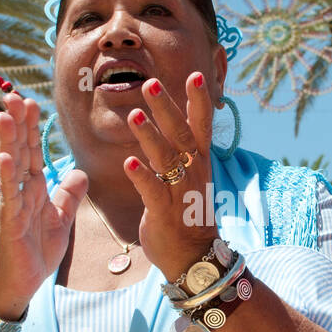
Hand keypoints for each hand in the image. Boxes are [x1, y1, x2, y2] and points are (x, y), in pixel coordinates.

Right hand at [0, 95, 87, 318]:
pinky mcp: (9, 222)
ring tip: (5, 114)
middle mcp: (19, 191)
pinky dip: (7, 176)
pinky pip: (9, 196)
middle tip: (14, 95)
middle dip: (17, 123)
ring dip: (8, 140)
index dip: (32, 128)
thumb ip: (69, 194)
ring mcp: (12, 205)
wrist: (22, 283)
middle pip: (19, 151)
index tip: (32, 102)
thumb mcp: (61, 218)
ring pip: (10, 167)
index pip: (32, 152)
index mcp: (32, 189)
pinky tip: (6, 157)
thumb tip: (81, 172)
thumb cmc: (36, 251)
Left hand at [123, 72, 220, 281]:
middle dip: (166, 108)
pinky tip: (129, 162)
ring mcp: (180, 193)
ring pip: (166, 159)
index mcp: (199, 162)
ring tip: (135, 114)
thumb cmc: (188, 213)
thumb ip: (181, 149)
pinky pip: (153, 191)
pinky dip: (141, 176)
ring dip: (150, 136)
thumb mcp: (190, 177)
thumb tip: (172, 120)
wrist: (194, 257)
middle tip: (151, 83)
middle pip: (181, 135)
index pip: (202, 125)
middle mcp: (193, 172)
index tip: (196, 74)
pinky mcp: (164, 213)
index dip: (199, 100)